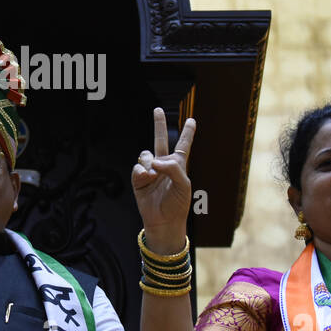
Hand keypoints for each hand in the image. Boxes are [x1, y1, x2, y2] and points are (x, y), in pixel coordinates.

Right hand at [131, 107, 195, 254]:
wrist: (164, 221)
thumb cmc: (178, 204)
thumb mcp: (183, 184)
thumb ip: (172, 168)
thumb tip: (154, 161)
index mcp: (178, 165)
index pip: (184, 145)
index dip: (188, 133)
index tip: (192, 120)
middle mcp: (164, 165)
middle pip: (160, 140)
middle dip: (159, 125)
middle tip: (157, 110)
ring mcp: (150, 171)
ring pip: (145, 155)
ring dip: (149, 162)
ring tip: (153, 175)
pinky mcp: (139, 179)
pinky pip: (137, 167)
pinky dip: (142, 172)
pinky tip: (146, 178)